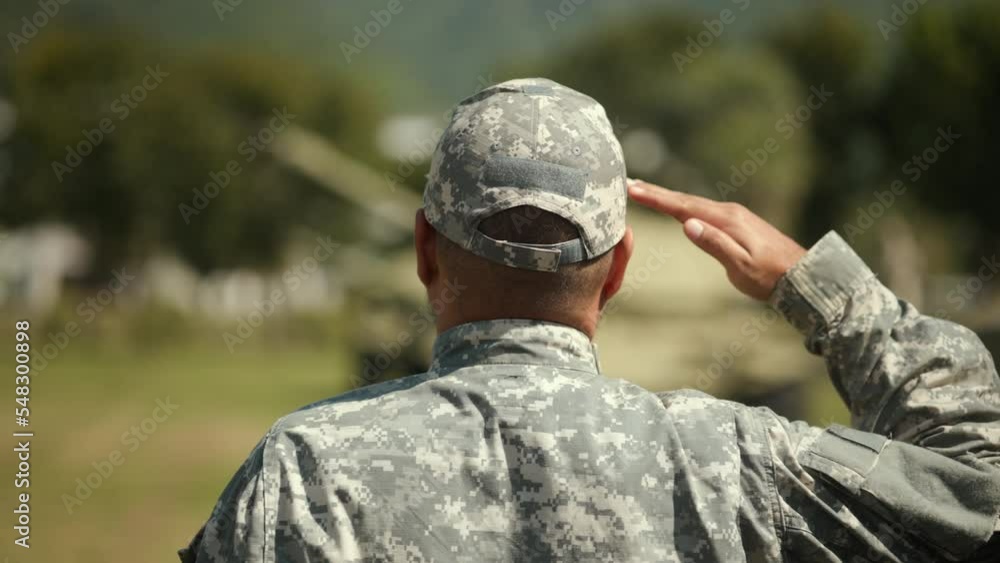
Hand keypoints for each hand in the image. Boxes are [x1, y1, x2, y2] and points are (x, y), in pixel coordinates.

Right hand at [627, 179, 805, 300]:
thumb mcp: (740, 266)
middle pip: (686, 200)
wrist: (801, 275)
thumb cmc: (770, 276)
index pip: (683, 207)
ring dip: (669, 198)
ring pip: (694, 204)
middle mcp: (729, 212)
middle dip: (657, 192)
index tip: (633, 189)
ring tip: (647, 192)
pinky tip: (678, 208)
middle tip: (631, 183)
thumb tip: (687, 225)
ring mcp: (734, 216)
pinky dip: (684, 206)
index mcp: (726, 220)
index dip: (657, 198)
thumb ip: (714, 244)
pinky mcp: (737, 223)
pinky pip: (704, 210)